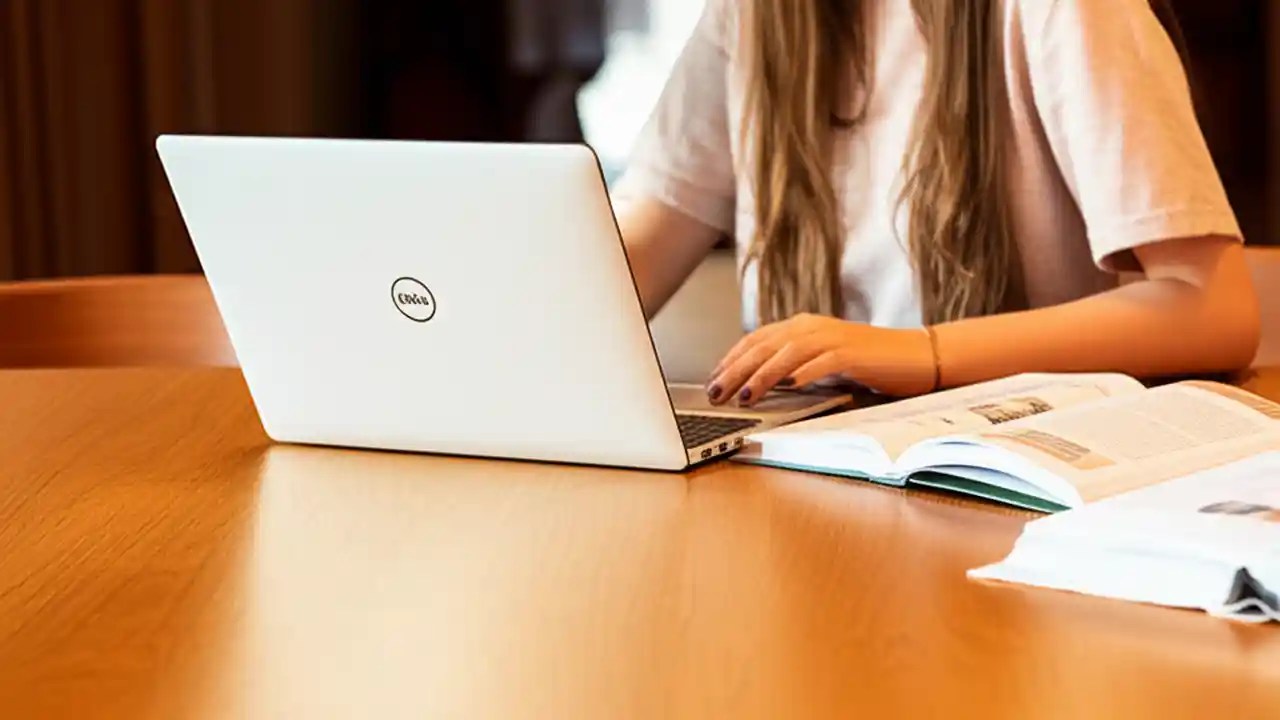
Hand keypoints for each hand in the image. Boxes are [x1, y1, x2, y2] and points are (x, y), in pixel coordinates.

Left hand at [707, 314, 936, 405]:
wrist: (916, 355)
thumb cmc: (868, 364)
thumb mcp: (822, 361)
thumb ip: (794, 366)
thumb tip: (759, 384)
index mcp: (803, 326)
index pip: (757, 339)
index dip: (731, 359)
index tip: (713, 379)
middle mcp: (813, 327)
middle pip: (765, 346)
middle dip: (736, 370)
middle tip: (716, 392)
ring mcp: (833, 338)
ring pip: (787, 353)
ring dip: (763, 375)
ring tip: (744, 395)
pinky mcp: (853, 353)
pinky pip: (823, 362)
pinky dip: (804, 374)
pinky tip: (789, 387)